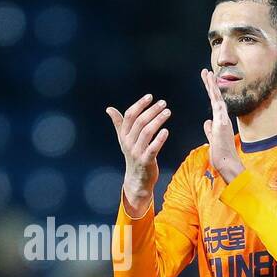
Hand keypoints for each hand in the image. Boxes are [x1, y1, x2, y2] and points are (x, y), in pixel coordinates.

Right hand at [105, 94, 170, 212]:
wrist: (137, 180)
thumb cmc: (133, 156)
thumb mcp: (124, 140)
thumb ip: (119, 124)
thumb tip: (109, 109)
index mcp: (123, 135)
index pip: (129, 116)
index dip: (139, 105)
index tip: (150, 97)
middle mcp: (128, 142)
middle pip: (140, 122)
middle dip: (152, 111)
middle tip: (163, 103)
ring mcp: (136, 152)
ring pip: (147, 132)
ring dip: (158, 120)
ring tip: (167, 112)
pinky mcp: (146, 161)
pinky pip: (152, 148)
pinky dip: (159, 139)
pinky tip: (166, 131)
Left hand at [200, 68, 242, 182]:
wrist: (227, 164)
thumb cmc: (221, 156)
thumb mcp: (213, 140)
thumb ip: (210, 130)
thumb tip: (207, 122)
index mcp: (221, 122)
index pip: (215, 104)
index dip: (211, 92)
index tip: (208, 82)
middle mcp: (223, 118)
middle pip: (216, 98)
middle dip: (210, 84)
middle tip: (206, 72)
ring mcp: (223, 119)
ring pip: (217, 98)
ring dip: (211, 84)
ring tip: (207, 73)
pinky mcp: (222, 121)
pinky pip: (217, 103)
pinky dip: (214, 92)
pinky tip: (210, 82)